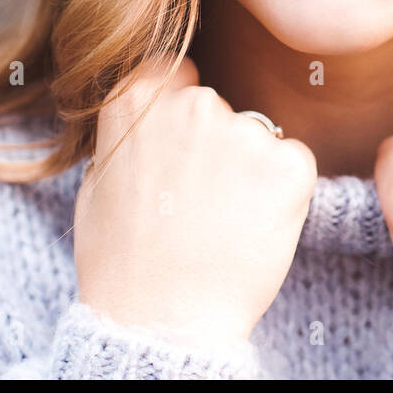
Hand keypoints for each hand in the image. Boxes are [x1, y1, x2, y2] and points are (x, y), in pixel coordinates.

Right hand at [73, 56, 316, 348]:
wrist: (162, 321)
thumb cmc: (123, 262)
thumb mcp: (99, 181)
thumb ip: (128, 131)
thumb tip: (150, 110)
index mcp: (137, 99)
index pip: (173, 71)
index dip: (177, 109)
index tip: (179, 145)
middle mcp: (194, 103)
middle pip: (218, 106)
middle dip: (215, 143)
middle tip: (198, 202)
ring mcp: (245, 131)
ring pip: (258, 137)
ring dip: (250, 169)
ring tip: (222, 221)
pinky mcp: (291, 164)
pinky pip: (294, 164)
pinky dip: (284, 192)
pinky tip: (253, 227)